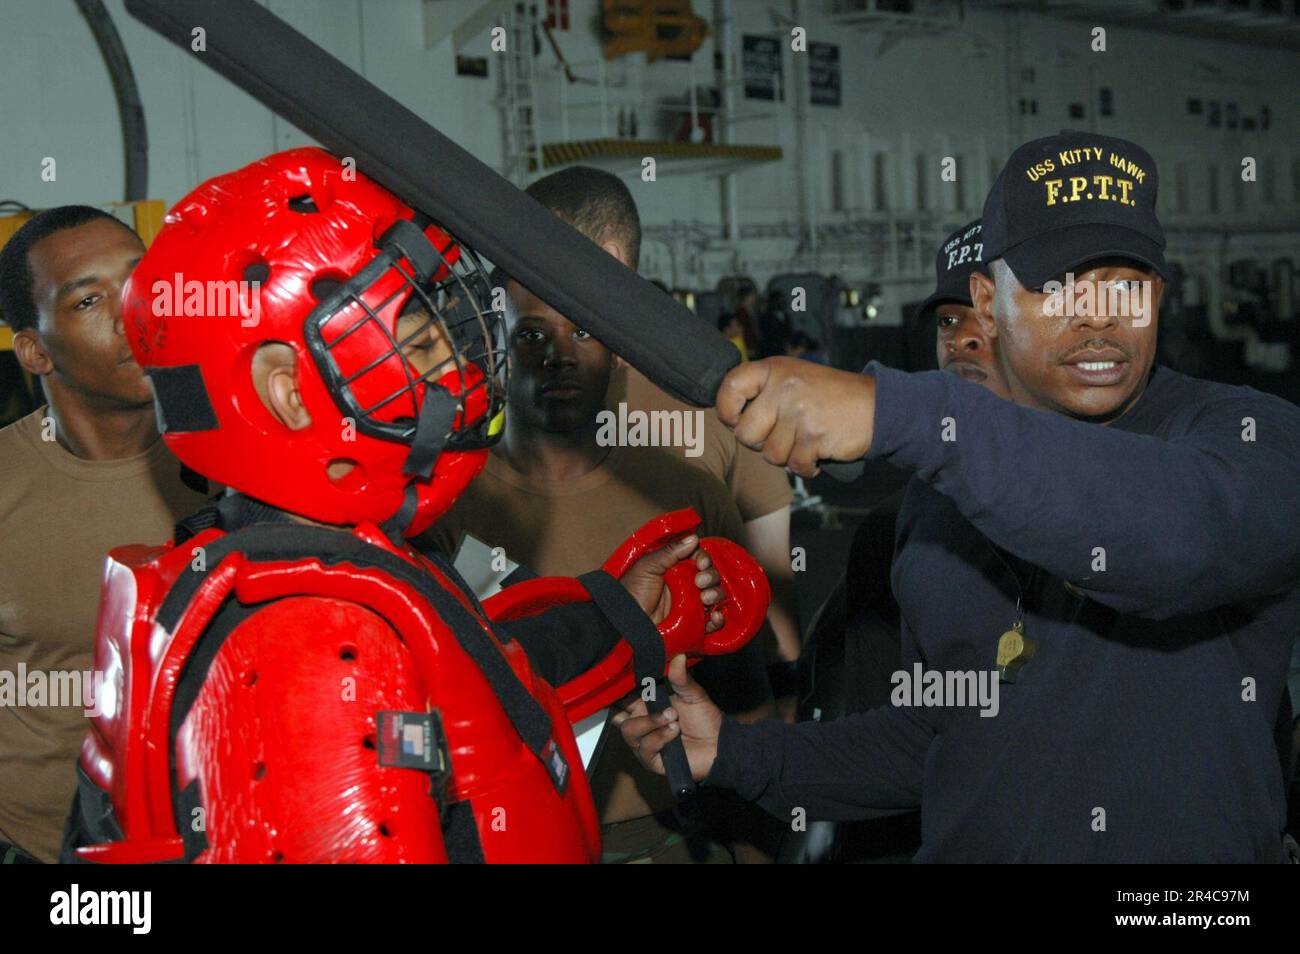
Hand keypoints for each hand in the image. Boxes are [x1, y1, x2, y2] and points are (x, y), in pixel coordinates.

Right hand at [612, 655, 721, 780]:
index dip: (618, 690)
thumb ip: (681, 678)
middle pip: (616, 716)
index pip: (621, 699)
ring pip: (629, 731)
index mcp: (645, 707)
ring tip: (673, 717)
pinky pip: (644, 748)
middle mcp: (640, 725)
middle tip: (650, 700)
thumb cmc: (704, 718)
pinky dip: (660, 737)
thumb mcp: (693, 695)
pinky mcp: (651, 760)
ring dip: (651, 722)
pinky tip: (675, 732)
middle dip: (628, 707)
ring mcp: (643, 743)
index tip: (622, 679)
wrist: (719, 744)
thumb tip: (678, 655)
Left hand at [619, 534, 725, 632]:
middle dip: (710, 576)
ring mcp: (690, 604)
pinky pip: (712, 621)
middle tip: (699, 581)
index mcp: (675, 568)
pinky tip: (715, 615)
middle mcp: (686, 585)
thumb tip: (693, 538)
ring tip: (705, 598)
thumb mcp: (647, 567)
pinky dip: (719, 619)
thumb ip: (670, 552)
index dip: (704, 559)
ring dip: (716, 594)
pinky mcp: (693, 624)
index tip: (700, 562)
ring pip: (715, 596)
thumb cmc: (631, 593)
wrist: (625, 623)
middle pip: (710, 576)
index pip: (699, 559)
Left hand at [715, 357, 876, 476]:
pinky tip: (818, 452)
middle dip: (761, 443)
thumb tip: (729, 420)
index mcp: (774, 370)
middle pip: (745, 433)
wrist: (877, 406)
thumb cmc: (828, 397)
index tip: (738, 420)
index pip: (730, 387)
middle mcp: (784, 387)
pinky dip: (807, 467)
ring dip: (788, 456)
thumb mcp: (793, 378)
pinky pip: (795, 466)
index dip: (727, 410)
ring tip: (805, 441)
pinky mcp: (815, 436)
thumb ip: (763, 392)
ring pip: (770, 455)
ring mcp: (799, 412)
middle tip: (783, 436)